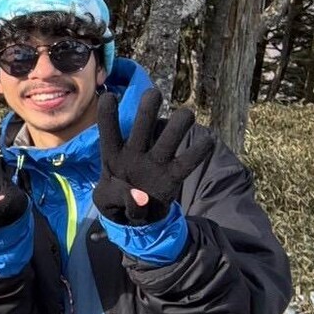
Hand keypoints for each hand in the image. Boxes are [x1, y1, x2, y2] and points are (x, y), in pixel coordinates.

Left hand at [94, 88, 214, 225]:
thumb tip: (140, 197)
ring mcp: (156, 161)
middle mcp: (136, 152)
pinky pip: (187, 162)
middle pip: (142, 126)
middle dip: (148, 109)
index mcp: (112, 155)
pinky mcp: (172, 175)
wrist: (136, 220)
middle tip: (154, 94)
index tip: (110, 96)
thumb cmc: (114, 203)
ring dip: (177, 125)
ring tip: (187, 114)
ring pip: (168, 137)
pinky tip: (208, 141)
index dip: (108, 115)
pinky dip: (198, 152)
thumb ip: (117, 198)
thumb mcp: (105, 203)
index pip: (109, 132)